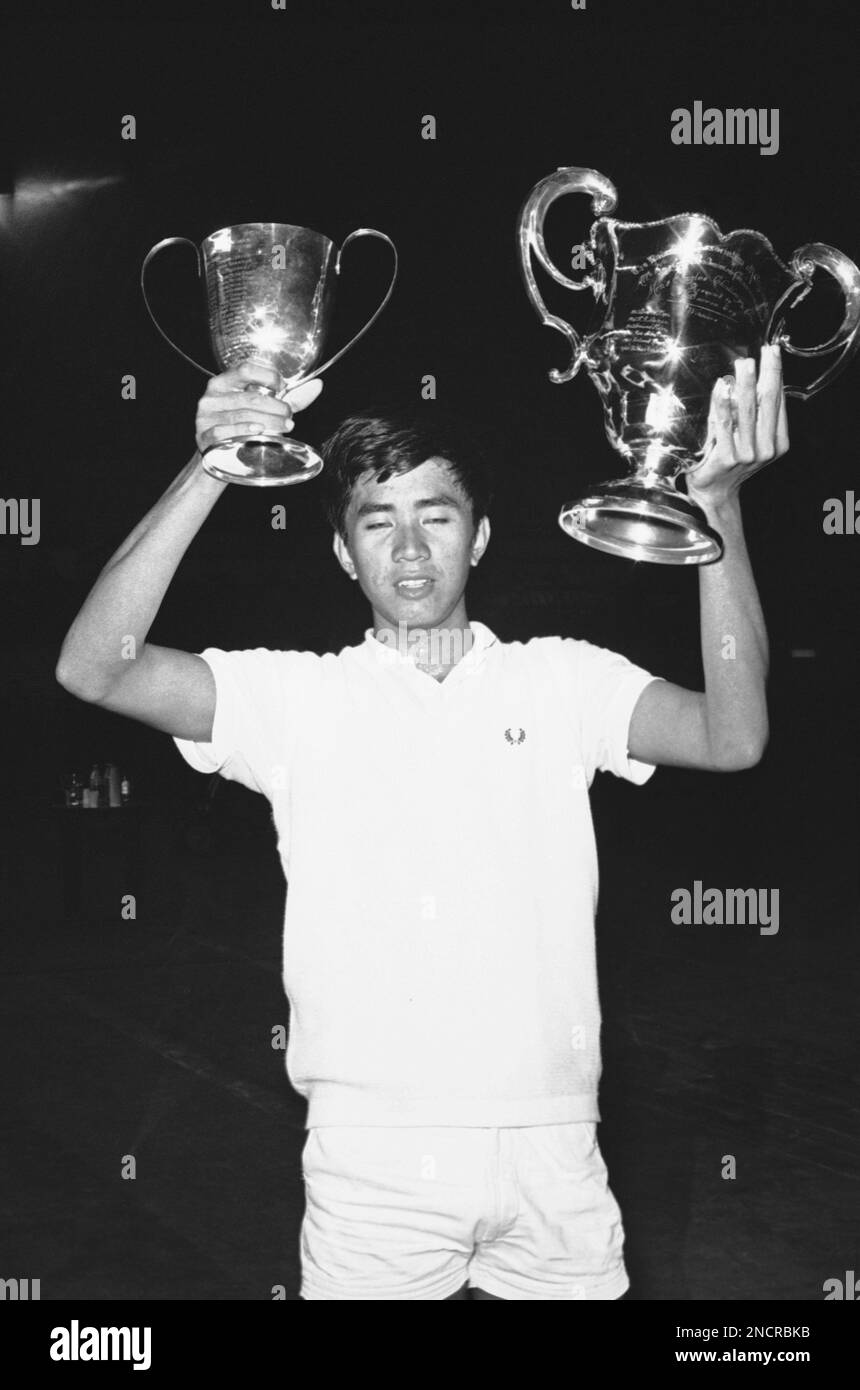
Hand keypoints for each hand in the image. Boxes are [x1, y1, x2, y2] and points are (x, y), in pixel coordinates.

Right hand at [195, 361, 323, 456]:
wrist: (217, 457)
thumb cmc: (243, 428)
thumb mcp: (265, 410)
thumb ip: (290, 398)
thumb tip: (317, 385)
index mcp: (225, 381)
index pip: (246, 368)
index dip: (269, 377)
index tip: (284, 390)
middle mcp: (212, 395)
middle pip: (250, 396)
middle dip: (276, 406)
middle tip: (289, 416)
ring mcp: (205, 416)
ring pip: (242, 414)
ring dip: (268, 421)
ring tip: (284, 427)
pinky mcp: (203, 435)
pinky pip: (225, 431)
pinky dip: (244, 431)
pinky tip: (259, 432)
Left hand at [685, 345, 788, 512]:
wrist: (712, 492)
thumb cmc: (729, 462)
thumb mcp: (750, 440)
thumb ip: (755, 417)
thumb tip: (753, 380)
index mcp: (777, 443)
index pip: (778, 402)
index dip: (776, 375)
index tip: (773, 353)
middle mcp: (766, 449)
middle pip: (767, 402)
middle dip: (768, 373)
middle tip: (766, 350)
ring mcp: (747, 454)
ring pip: (747, 410)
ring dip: (745, 383)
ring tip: (744, 363)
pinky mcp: (726, 457)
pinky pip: (724, 423)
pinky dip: (723, 403)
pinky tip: (721, 386)